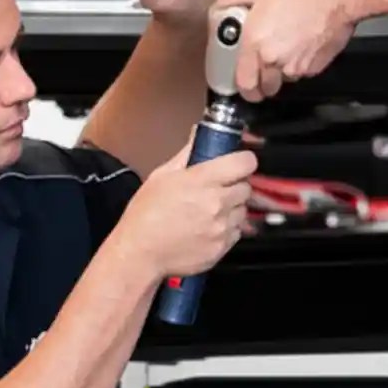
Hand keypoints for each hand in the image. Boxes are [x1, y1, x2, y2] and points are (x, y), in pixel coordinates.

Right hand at [108, 134, 257, 281]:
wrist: (140, 252)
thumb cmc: (145, 215)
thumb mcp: (161, 176)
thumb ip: (187, 154)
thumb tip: (198, 135)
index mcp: (202, 180)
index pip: (245, 162)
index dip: (243, 161)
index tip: (238, 163)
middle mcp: (217, 203)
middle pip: (247, 187)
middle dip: (235, 186)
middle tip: (217, 190)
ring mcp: (222, 227)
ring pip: (243, 211)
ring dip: (232, 209)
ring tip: (209, 212)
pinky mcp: (223, 247)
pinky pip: (237, 232)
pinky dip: (227, 229)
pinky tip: (207, 228)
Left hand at [215, 0, 362, 101]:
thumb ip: (235, 0)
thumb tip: (221, 6)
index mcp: (255, 43)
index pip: (244, 83)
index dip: (244, 87)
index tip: (245, 82)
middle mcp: (275, 60)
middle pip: (265, 88)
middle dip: (263, 81)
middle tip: (264, 66)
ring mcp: (298, 66)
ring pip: (285, 79)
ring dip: (283, 70)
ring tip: (287, 45)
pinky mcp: (317, 66)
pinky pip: (303, 71)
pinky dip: (301, 63)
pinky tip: (303, 41)